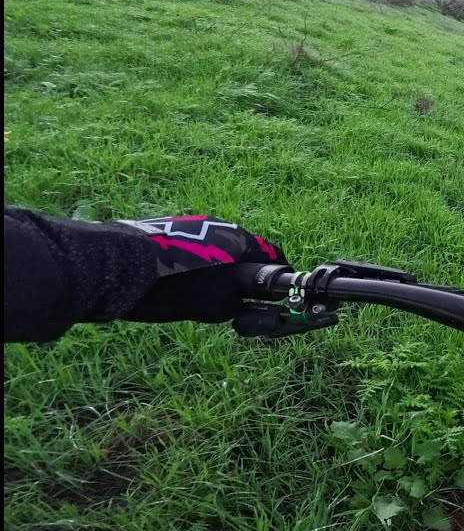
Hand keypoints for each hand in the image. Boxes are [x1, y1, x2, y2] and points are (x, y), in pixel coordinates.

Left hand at [119, 215, 289, 322]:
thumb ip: (239, 303)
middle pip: (243, 251)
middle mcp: (218, 226)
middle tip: (238, 299)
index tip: (275, 294)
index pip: (272, 254)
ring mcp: (190, 225)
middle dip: (244, 273)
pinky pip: (194, 249)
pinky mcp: (167, 229)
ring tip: (204, 294)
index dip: (277, 275)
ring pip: (217, 250)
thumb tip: (243, 304)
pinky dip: (197, 265)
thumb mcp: (216, 305)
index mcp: (238, 239)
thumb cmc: (175, 287)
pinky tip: (181, 282)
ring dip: (219, 269)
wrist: (119, 268)